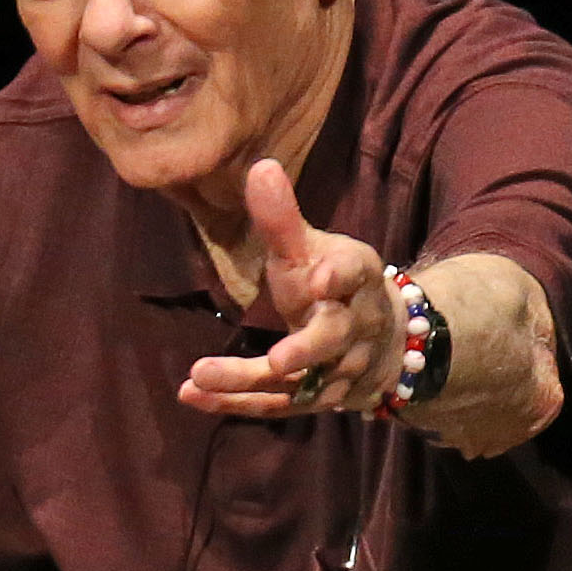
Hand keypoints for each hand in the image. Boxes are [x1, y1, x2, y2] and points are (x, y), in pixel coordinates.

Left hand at [181, 158, 403, 416]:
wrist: (382, 338)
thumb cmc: (332, 283)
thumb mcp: (311, 249)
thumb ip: (282, 219)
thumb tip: (260, 166)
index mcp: (356, 281)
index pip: (354, 274)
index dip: (339, 276)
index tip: (318, 276)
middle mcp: (353, 328)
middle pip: (333, 340)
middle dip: (306, 349)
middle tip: (278, 360)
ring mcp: (337, 370)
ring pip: (298, 383)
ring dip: (247, 381)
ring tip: (200, 376)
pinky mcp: (314, 399)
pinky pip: (273, 404)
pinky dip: (232, 402)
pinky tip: (189, 394)